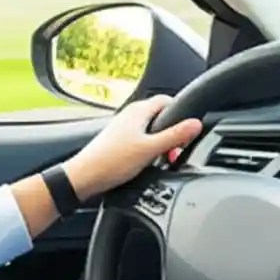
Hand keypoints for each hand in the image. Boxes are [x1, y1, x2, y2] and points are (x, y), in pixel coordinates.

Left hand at [63, 95, 201, 199]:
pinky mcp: (118, 142)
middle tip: (176, 151)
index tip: (188, 131)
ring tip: (162, 159)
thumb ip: (175, 136)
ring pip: (151, 130)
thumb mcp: (150, 149)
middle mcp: (130, 116)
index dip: (181, 114)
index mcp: (138, 111)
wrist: (84, 178)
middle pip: (160, 117)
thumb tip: (196, 124)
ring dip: (161, 144)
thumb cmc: (112, 162)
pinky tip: (148, 164)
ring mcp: (123, 128)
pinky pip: (141, 140)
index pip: (167, 100)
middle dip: (172, 133)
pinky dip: (149, 150)